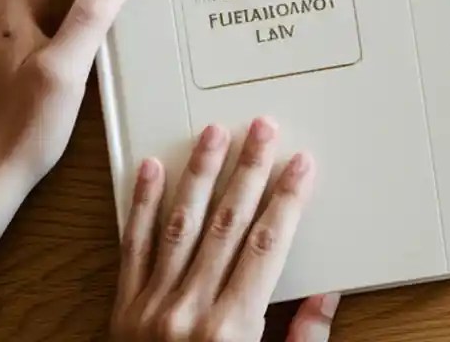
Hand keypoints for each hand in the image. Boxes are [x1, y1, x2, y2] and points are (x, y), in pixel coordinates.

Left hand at [111, 118, 334, 341]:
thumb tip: (326, 297)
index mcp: (232, 328)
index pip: (267, 244)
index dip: (288, 199)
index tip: (301, 166)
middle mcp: (190, 309)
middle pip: (226, 222)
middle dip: (248, 170)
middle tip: (262, 129)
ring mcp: (152, 307)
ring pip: (179, 224)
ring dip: (198, 173)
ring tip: (212, 134)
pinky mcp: (122, 309)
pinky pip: (133, 247)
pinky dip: (141, 206)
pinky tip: (150, 171)